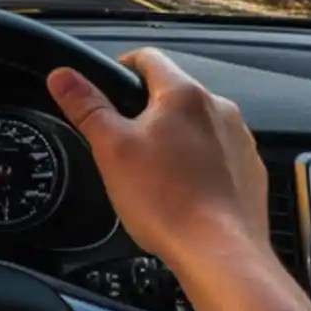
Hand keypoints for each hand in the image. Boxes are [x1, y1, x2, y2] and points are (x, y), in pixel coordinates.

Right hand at [47, 48, 310, 310]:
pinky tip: (181, 191)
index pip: (147, 58)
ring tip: (153, 174)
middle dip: (146, 113)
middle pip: (172, 94)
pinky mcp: (248, 169)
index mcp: (183, 94)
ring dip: (174, 139)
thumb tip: (63, 76)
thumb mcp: (111, 148)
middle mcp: (219, 109)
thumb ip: (86, 106)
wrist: (219, 252)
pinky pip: (217, 155)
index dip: (121, 68)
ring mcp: (238, 140)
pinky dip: (197, 165)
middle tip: (124, 143)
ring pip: (196, 126)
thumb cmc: (168, 202)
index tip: (109, 88)